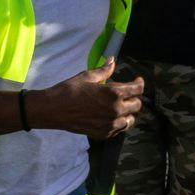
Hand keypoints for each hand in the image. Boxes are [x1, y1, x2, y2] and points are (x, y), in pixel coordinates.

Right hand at [28, 59, 143, 137]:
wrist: (53, 110)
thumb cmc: (69, 90)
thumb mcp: (87, 77)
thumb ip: (104, 71)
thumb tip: (112, 60)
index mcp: (114, 93)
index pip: (138, 89)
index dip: (140, 83)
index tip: (137, 81)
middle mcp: (115, 110)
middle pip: (137, 105)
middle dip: (134, 98)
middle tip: (126, 94)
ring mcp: (110, 124)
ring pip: (130, 120)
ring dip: (128, 112)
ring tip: (120, 107)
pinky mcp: (103, 133)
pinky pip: (119, 129)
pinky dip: (118, 123)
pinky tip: (110, 116)